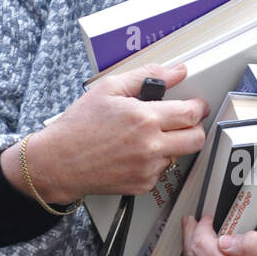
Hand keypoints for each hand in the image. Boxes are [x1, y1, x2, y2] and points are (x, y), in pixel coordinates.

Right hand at [0, 62, 208, 204]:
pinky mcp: (142, 185)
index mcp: (144, 119)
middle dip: (196, 127)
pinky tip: (135, 152)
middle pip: (196, 139)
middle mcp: (150, 146)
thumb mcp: (109, 88)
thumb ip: (147, 76)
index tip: (197, 104)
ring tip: (151, 136)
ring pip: (180, 155)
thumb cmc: (79, 125)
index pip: (191, 113)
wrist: (57, 163)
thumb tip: (177, 71)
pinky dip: (155, 160)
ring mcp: (148, 169)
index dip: (198, 107)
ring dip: (174, 144)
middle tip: (186, 121)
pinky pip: (162, 170)